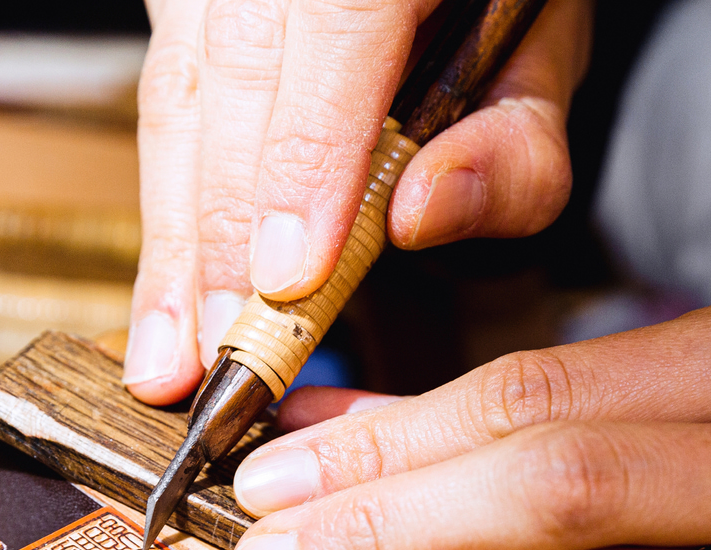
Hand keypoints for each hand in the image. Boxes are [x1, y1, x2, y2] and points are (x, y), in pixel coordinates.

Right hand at [125, 0, 592, 403]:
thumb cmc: (501, 1)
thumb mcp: (544, 59)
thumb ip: (512, 147)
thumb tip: (421, 217)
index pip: (337, 30)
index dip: (305, 159)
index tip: (288, 275)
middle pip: (233, 77)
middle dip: (221, 231)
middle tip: (221, 352)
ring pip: (178, 95)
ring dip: (173, 238)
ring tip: (168, 354)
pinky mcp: (183, 2)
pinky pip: (165, 100)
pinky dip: (168, 208)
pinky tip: (167, 297)